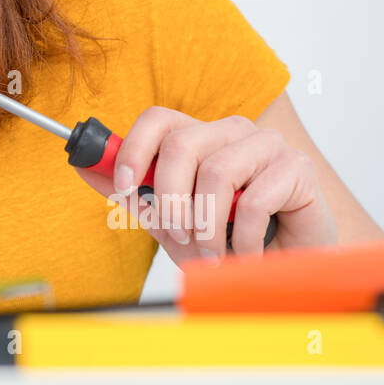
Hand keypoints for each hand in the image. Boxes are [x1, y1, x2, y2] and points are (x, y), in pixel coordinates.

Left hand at [72, 106, 337, 264]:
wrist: (287, 266)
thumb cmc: (228, 238)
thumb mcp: (170, 221)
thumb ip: (134, 194)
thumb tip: (86, 166)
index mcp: (200, 137)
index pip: (158, 119)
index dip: (134, 148)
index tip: (122, 187)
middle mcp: (231, 132)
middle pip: (182, 144)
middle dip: (169, 199)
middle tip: (177, 235)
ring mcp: (267, 145)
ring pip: (217, 172)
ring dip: (206, 226)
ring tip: (210, 254)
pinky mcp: (297, 168)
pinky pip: (256, 200)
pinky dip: (242, 239)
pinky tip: (244, 253)